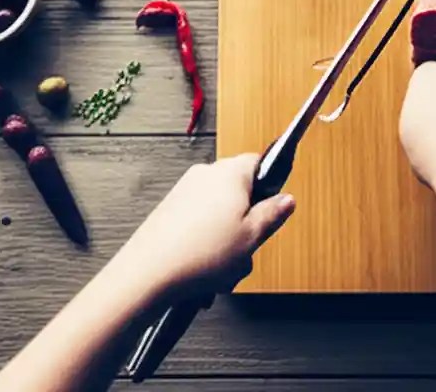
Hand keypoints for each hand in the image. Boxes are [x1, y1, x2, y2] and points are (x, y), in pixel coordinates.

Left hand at [115, 154, 294, 299]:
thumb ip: (274, 213)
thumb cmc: (198, 254)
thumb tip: (286, 200)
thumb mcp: (252, 237)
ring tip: (223, 263)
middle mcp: (205, 175)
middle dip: (246, 220)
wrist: (149, 273)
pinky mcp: (169, 211)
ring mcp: (184, 192)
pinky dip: (205, 242)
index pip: (260, 162)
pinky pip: (198, 223)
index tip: (273, 207)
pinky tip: (205, 265)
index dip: (270, 187)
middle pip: (239, 191)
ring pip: (219, 211)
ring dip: (226, 237)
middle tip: (248, 243)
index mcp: (230, 173)